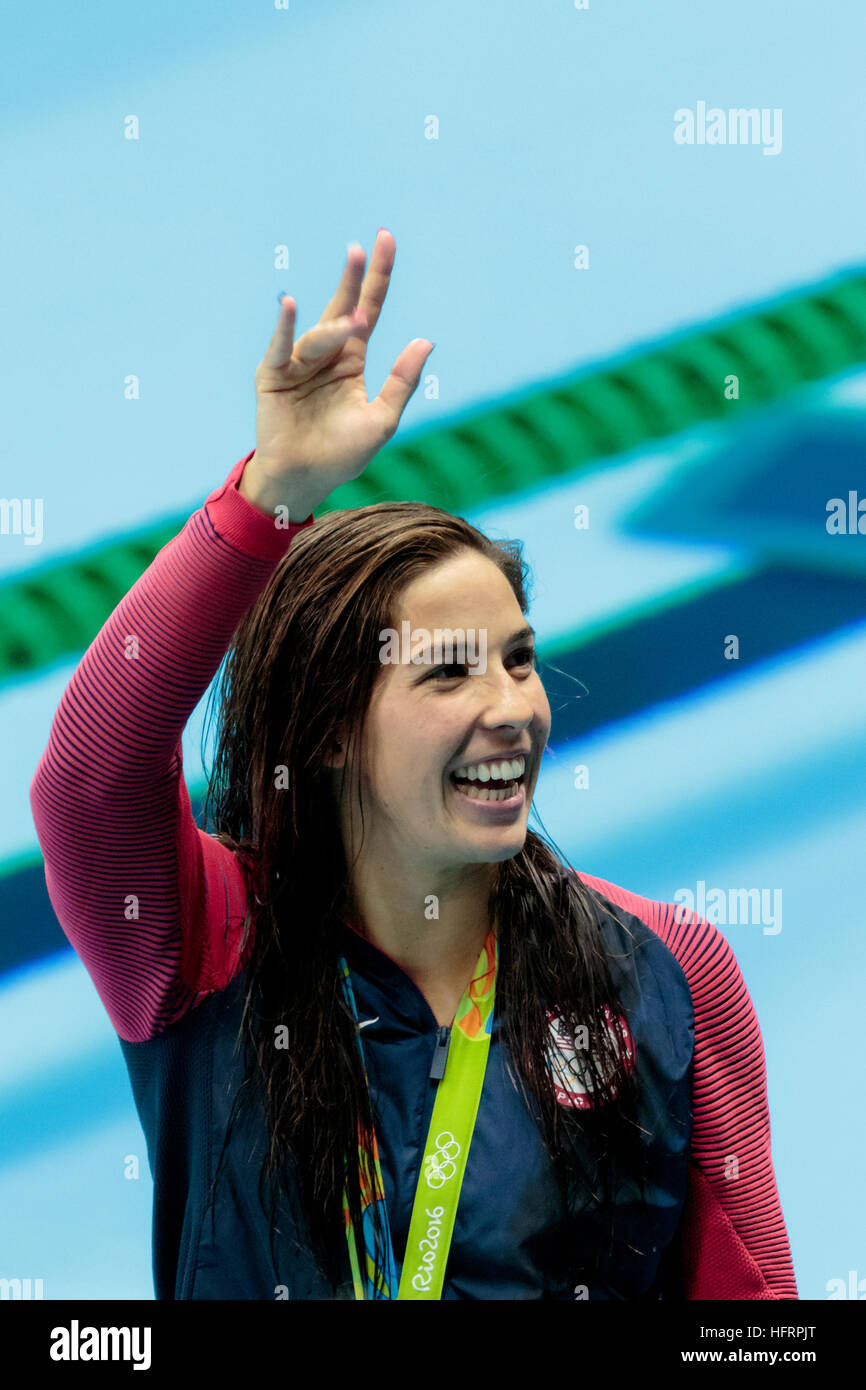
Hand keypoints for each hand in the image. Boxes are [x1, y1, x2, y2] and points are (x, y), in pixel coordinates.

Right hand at [244, 230, 432, 518]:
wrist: (305, 481)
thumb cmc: (343, 455)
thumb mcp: (381, 420)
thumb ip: (402, 382)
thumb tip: (427, 341)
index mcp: (352, 361)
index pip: (369, 311)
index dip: (377, 280)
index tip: (385, 242)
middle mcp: (325, 356)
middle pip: (342, 308)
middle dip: (352, 278)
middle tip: (362, 247)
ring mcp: (297, 364)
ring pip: (319, 336)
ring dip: (336, 327)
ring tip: (355, 323)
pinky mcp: (273, 377)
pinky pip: (281, 348)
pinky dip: (285, 328)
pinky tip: (291, 304)